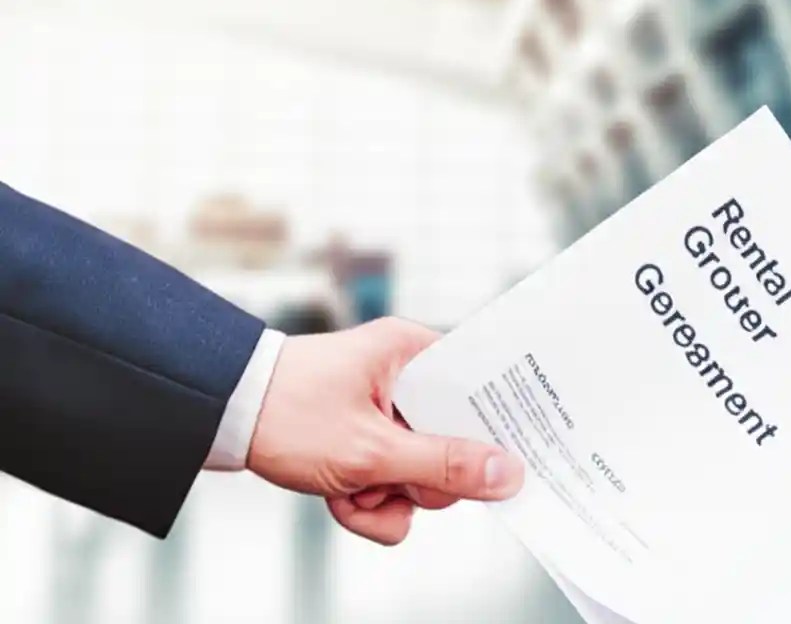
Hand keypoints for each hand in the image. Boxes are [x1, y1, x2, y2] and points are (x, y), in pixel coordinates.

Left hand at [246, 317, 524, 544]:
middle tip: (386, 480)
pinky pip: (393, 486)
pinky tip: (338, 498)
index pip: (479, 389)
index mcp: (412, 353)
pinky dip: (368, 502)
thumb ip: (444, 466)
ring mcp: (385, 413)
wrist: (214, 419)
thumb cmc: (286, 414)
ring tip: (348, 489)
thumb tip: (509, 474)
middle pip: (452, 444)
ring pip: (420, 474)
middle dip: (415, 480)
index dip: (490, 431)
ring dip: (386, 496)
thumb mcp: (372, 450)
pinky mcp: (365, 442)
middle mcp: (403, 377)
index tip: (496, 465)